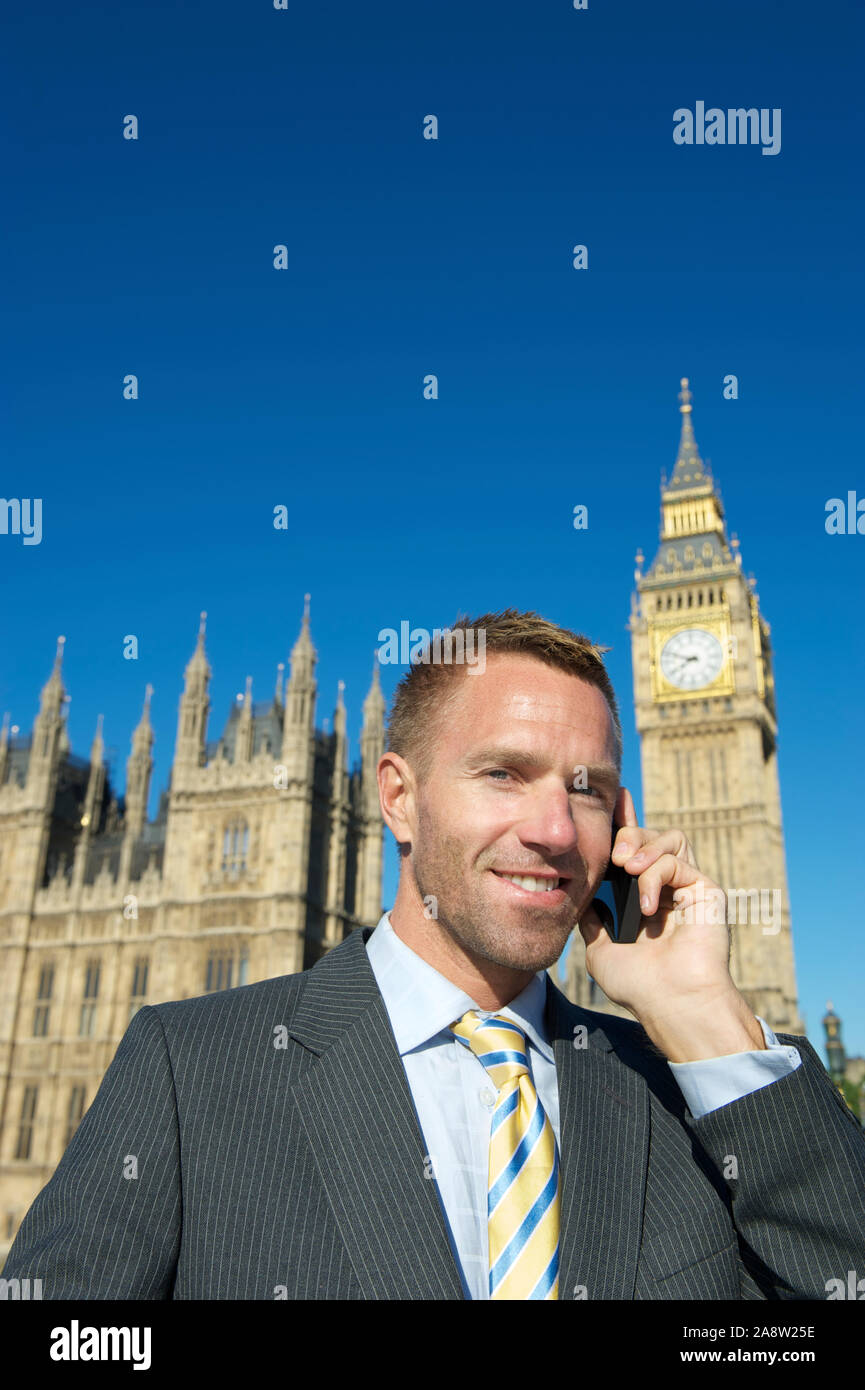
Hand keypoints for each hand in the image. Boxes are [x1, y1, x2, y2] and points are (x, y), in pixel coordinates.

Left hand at [578, 787, 765, 1061]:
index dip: (623, 823)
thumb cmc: (638, 984)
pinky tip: (646, 906)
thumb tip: (578, 892)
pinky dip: (656, 876)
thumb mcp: (599, 946)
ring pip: (671, 837)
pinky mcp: (706, 890)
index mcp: (642, 896)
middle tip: (614, 857)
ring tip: (625, 869)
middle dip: (629, 833)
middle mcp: (668, 887)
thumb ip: (592, 916)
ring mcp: (688, 887)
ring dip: (643, 846)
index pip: (632, 849)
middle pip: (651, 835)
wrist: (670, 1004)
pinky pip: (678, 861)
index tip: (612, 799)